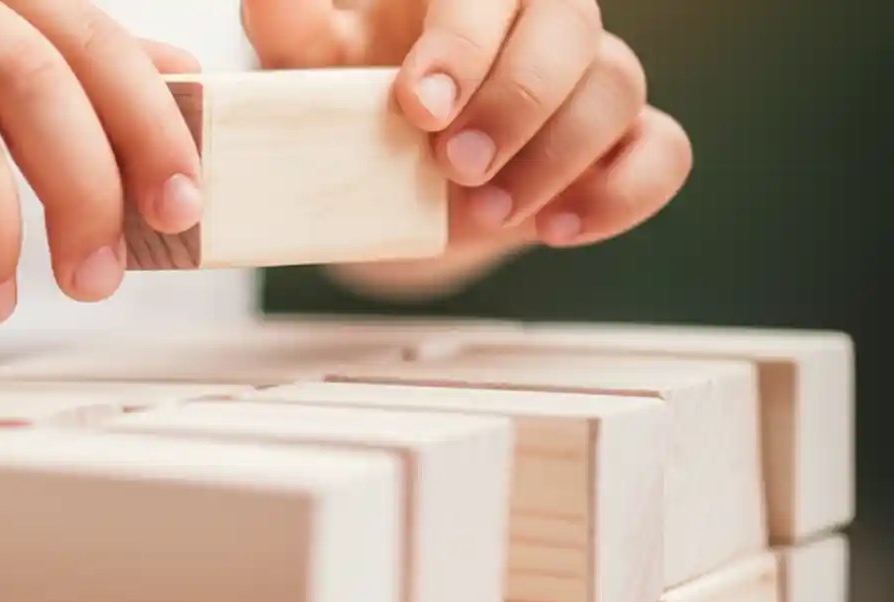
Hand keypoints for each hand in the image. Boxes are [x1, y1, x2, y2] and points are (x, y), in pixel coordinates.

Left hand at [242, 0, 692, 296]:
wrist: (381, 183)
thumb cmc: (347, 102)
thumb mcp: (306, 62)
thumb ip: (291, 20)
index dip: (467, 38)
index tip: (417, 104)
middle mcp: (536, 18)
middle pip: (570, 24)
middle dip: (515, 100)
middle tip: (452, 164)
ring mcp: (585, 79)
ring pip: (618, 86)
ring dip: (556, 157)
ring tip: (484, 211)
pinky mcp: (615, 145)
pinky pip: (663, 153)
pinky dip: (624, 194)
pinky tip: (559, 228)